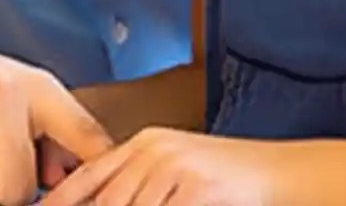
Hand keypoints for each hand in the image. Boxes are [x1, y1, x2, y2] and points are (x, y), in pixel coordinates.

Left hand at [41, 128, 280, 205]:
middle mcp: (155, 153)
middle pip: (104, 202)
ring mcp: (175, 171)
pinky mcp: (197, 191)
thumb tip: (99, 202)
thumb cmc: (231, 183)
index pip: (89, 178)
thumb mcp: (177, 173)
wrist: (287, 176)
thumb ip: (139, 187)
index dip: (59, 202)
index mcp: (145, 145)